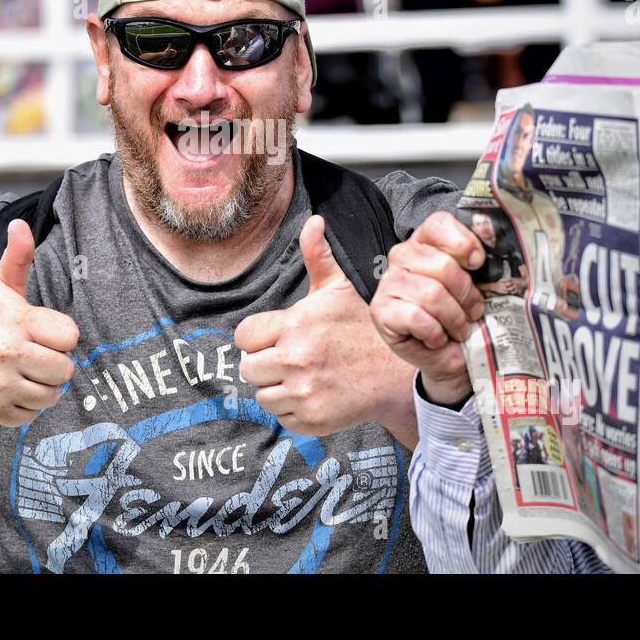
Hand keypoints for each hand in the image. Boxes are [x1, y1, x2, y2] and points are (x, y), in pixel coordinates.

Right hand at [0, 220, 77, 426]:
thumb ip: (17, 257)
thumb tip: (21, 224)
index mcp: (17, 321)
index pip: (69, 336)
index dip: (60, 335)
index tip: (43, 332)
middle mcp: (8, 354)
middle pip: (64, 370)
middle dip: (54, 364)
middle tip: (34, 355)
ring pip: (50, 396)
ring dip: (42, 387)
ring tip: (23, 372)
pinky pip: (31, 415)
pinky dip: (25, 406)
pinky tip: (9, 388)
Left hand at [235, 216, 413, 435]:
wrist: (396, 374)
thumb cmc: (361, 328)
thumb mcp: (339, 289)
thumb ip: (318, 256)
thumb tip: (314, 220)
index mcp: (295, 325)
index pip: (244, 337)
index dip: (257, 338)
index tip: (276, 338)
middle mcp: (296, 359)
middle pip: (248, 369)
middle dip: (264, 364)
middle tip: (290, 359)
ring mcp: (304, 392)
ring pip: (262, 395)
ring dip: (277, 388)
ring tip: (304, 376)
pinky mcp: (313, 419)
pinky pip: (282, 417)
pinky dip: (293, 410)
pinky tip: (315, 393)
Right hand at [370, 211, 485, 406]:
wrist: (450, 354)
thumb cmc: (462, 314)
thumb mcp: (477, 285)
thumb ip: (479, 263)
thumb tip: (489, 245)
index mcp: (426, 242)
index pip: (439, 224)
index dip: (463, 242)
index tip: (478, 264)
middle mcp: (402, 256)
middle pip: (442, 265)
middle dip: (466, 295)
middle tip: (473, 312)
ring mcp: (388, 283)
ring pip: (431, 294)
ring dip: (454, 319)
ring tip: (459, 330)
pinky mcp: (380, 311)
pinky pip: (416, 318)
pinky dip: (435, 334)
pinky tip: (436, 339)